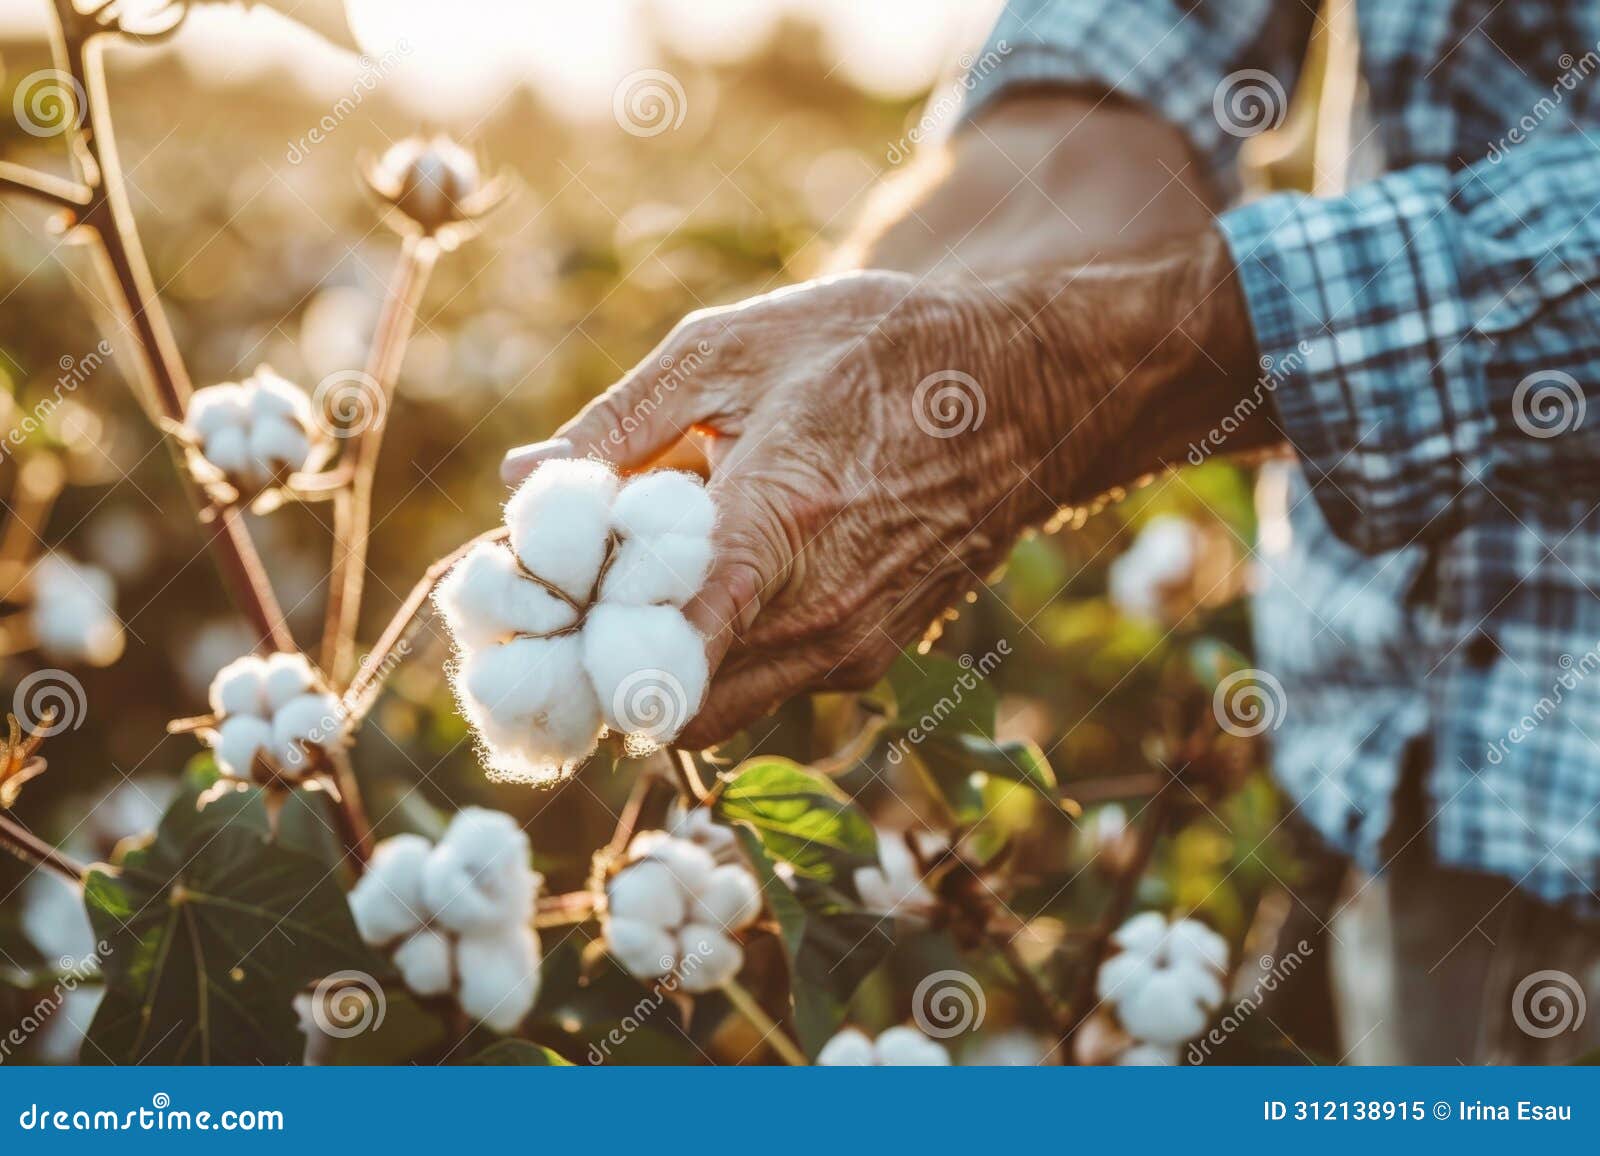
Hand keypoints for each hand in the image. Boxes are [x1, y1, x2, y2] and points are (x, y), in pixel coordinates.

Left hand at [502, 231, 1256, 746]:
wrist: (1025, 392)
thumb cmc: (876, 351)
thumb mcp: (733, 348)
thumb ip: (617, 425)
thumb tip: (522, 483)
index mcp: (781, 517)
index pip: (663, 643)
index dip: (572, 661)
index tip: (516, 637)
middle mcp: (820, 609)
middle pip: (663, 699)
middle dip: (592, 669)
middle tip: (547, 606)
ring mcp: (852, 648)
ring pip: (709, 705)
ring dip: (649, 667)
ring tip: (621, 583)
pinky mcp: (868, 660)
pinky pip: (759, 683)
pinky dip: (710, 655)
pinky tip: (701, 580)